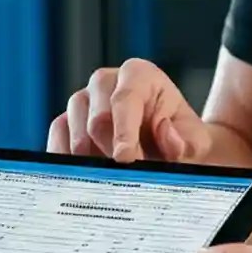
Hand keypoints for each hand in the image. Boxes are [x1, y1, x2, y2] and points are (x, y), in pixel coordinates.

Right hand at [46, 59, 210, 162]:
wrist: (169, 149)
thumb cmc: (180, 139)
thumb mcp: (195, 141)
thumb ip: (186, 140)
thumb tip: (164, 131)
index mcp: (139, 74)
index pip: (125, 98)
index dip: (124, 130)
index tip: (125, 159)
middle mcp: (106, 81)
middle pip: (96, 116)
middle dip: (109, 150)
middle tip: (124, 177)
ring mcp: (83, 100)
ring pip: (71, 125)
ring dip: (88, 158)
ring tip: (110, 178)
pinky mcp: (67, 121)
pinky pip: (56, 136)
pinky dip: (66, 158)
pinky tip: (82, 176)